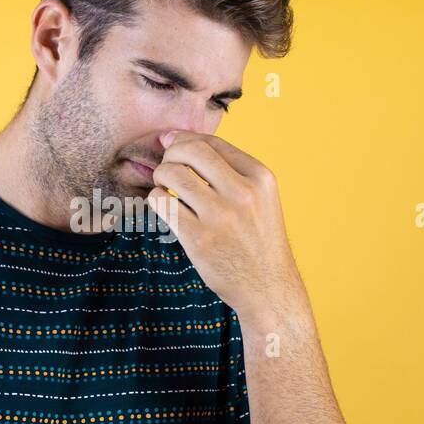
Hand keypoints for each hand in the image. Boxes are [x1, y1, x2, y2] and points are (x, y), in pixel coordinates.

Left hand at [146, 131, 304, 325]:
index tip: (172, 147)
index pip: (212, 142)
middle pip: (189, 151)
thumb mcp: (258, 197)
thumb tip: (172, 136)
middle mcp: (242, 193)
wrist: (268, 287)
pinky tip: (165, 207)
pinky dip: (156, 200)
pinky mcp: (199, 239)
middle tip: (168, 169)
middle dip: (170, 155)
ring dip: (160, 177)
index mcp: (260, 177)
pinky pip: (162, 202)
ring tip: (166, 189)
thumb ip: (225, 168)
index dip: (185, 140)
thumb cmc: (256, 239)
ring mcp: (220, 216)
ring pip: (171, 174)